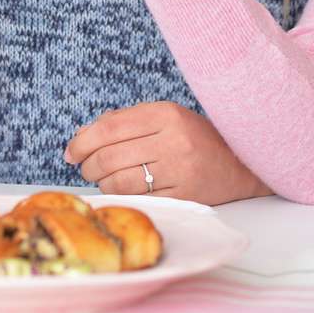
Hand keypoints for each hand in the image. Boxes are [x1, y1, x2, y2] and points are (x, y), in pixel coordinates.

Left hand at [65, 101, 272, 205]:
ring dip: (101, 182)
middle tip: (83, 167)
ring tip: (102, 178)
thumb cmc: (196, 138)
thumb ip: (126, 121)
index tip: (71, 151)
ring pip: (120, 181)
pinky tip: (119, 191)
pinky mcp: (184, 196)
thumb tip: (84, 135)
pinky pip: (139, 199)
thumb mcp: (166, 117)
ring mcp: (180, 170)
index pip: (109, 128)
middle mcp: (173, 140)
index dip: (82, 141)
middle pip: (110, 156)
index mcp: (166, 113)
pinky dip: (121, 196)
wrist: (242, 163)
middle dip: (88, 164)